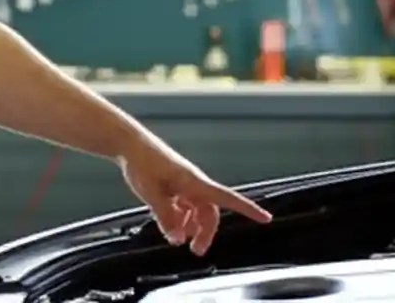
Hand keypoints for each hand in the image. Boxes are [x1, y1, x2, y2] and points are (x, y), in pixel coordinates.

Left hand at [118, 134, 272, 256]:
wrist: (129, 144)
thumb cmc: (142, 163)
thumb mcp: (152, 194)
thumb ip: (165, 218)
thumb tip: (177, 240)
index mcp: (194, 183)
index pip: (227, 198)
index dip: (247, 209)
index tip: (265, 218)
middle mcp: (193, 184)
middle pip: (209, 213)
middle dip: (205, 233)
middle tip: (196, 250)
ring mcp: (183, 184)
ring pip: (196, 211)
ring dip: (191, 227)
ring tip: (177, 238)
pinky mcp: (173, 185)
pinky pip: (184, 206)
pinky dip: (180, 218)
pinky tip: (169, 225)